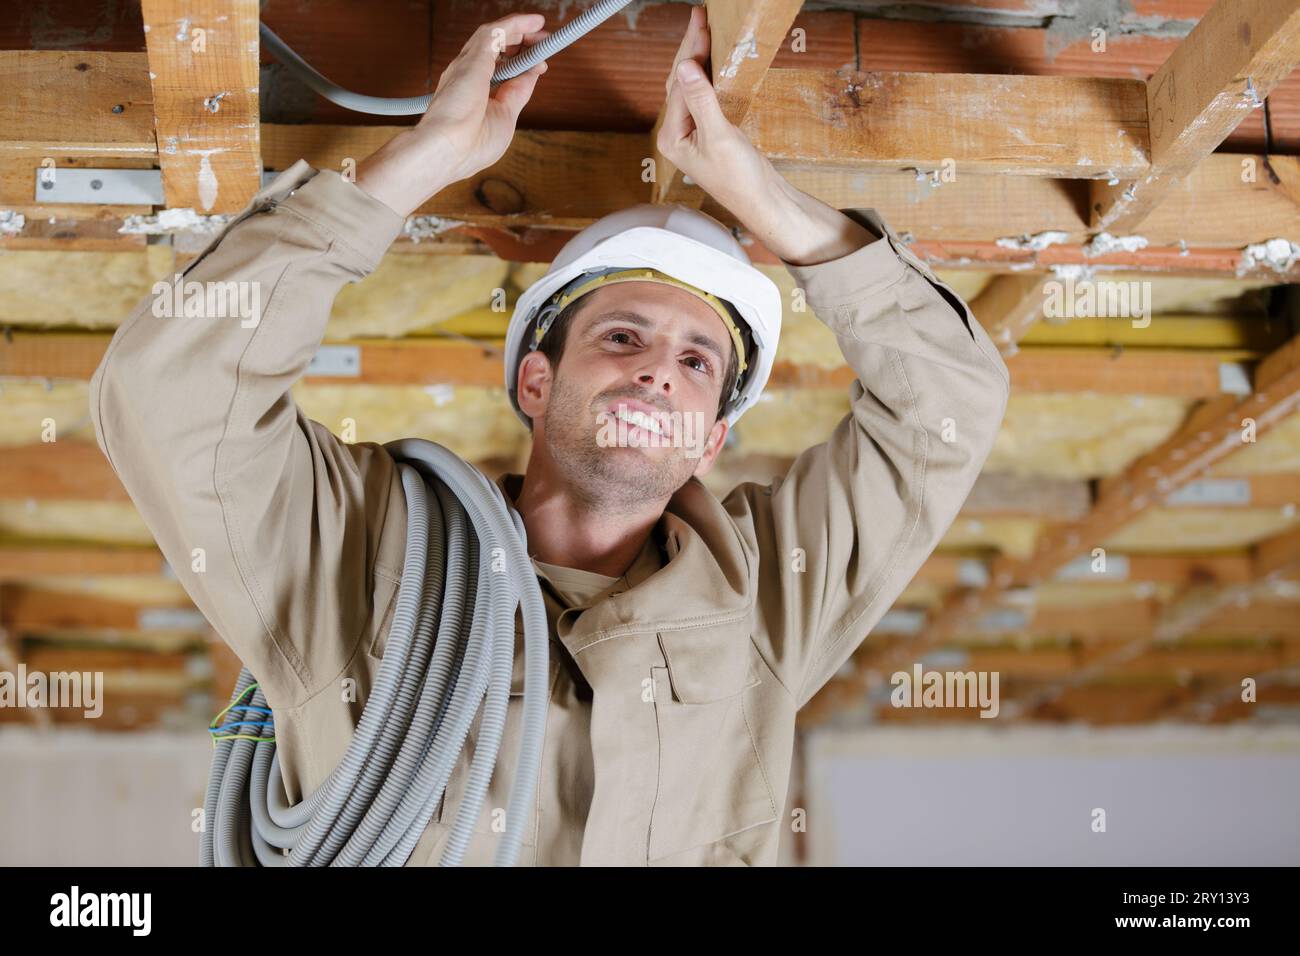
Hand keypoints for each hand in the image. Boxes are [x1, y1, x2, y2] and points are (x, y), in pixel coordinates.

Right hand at [356, 12, 549, 216]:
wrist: (447, 150)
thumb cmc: (470, 147)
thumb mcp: (504, 119)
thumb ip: (515, 95)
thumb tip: (531, 76)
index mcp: (472, 95)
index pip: (500, 69)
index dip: (522, 63)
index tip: (539, 64)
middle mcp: (466, 76)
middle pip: (496, 49)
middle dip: (521, 41)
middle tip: (542, 40)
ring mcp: (467, 66)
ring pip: (494, 35)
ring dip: (519, 29)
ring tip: (539, 27)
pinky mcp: (473, 58)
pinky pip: (496, 32)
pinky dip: (516, 23)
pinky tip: (533, 22)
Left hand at [655, 5, 774, 209]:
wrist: (763, 200)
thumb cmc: (740, 179)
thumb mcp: (720, 137)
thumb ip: (702, 101)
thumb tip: (686, 68)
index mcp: (672, 138)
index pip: (678, 85)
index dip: (689, 53)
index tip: (701, 26)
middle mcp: (677, 134)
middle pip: (679, 82)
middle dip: (689, 48)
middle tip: (700, 17)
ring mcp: (692, 132)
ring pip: (690, 86)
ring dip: (697, 58)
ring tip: (704, 29)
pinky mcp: (709, 131)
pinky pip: (703, 94)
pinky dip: (708, 74)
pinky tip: (713, 59)